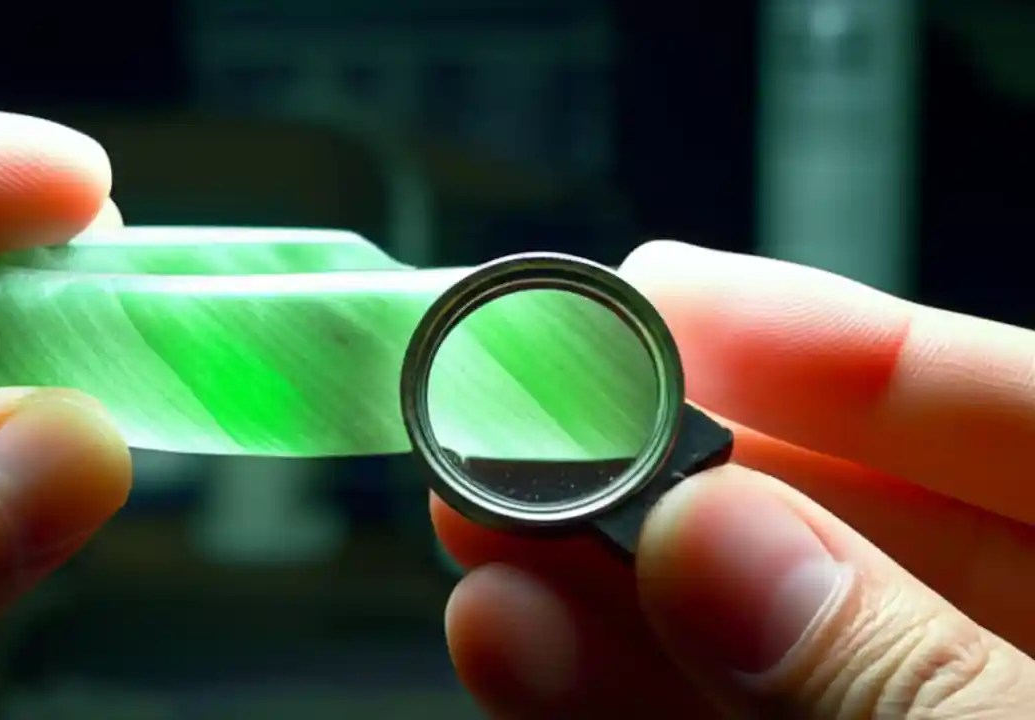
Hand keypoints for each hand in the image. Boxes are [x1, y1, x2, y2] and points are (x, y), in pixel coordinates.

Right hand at [434, 241, 1034, 717]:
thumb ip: (911, 676)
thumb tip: (713, 535)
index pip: (1013, 416)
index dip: (849, 347)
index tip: (676, 297)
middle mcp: (1031, 656)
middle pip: (861, 520)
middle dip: (680, 464)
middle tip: (535, 413)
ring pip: (758, 635)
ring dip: (606, 584)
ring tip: (482, 533)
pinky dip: (613, 696)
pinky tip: (525, 648)